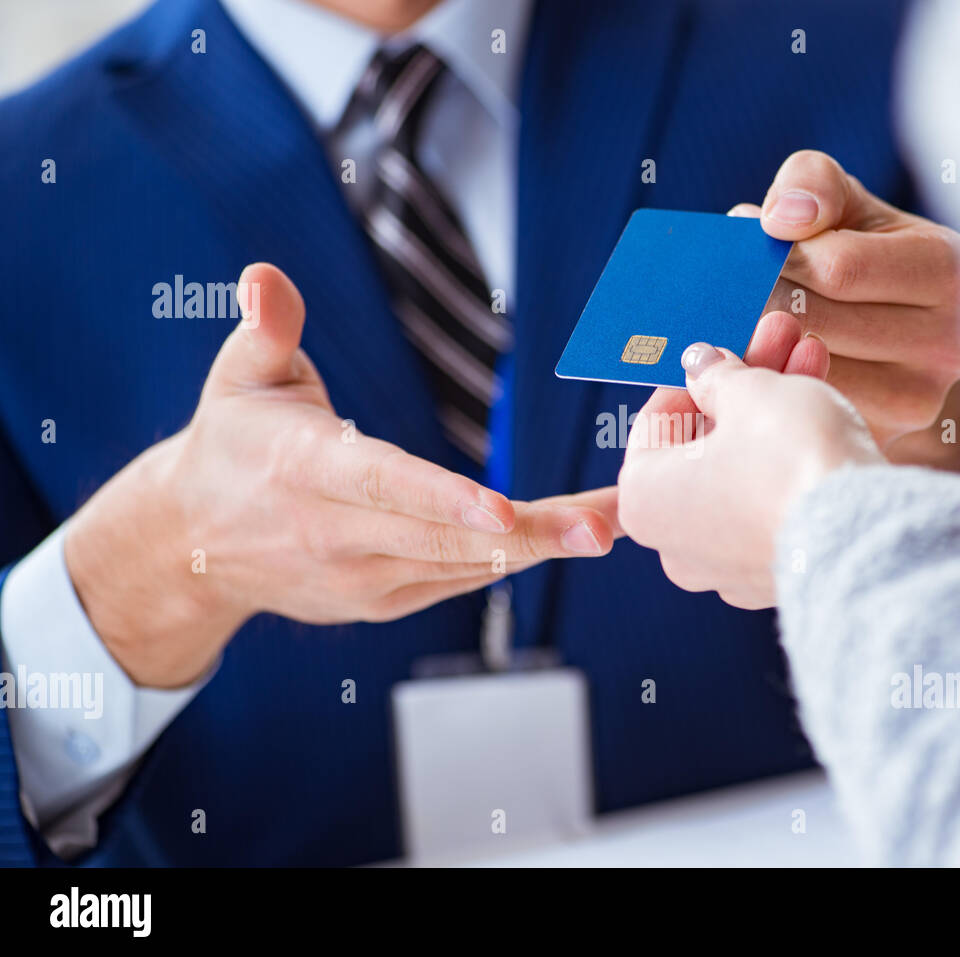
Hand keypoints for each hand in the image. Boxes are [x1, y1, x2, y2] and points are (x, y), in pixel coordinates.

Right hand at [64, 263, 617, 687]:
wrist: (192, 545)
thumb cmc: (232, 446)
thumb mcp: (238, 378)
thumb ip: (267, 329)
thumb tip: (264, 277)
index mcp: (304, 471)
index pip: (382, 484)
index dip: (445, 499)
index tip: (506, 510)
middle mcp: (334, 535)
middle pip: (444, 536)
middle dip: (532, 531)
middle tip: (605, 521)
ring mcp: (359, 579)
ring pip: (461, 564)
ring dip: (540, 546)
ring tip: (607, 524)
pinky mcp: (379, 601)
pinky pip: (455, 579)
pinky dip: (507, 559)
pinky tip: (560, 537)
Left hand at [618, 342, 880, 609]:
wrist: (863, 535)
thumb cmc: (788, 464)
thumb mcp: (748, 394)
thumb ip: (718, 377)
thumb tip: (702, 367)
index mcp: (643, 500)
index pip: (658, 423)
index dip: (696, 378)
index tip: (725, 353)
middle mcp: (677, 545)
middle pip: (707, 445)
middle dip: (746, 387)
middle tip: (776, 340)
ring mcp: (730, 567)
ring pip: (745, 472)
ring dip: (776, 414)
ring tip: (809, 356)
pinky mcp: (779, 575)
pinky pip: (774, 506)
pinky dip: (792, 463)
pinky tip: (824, 414)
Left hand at [731, 149, 959, 453]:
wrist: (907, 335)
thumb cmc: (870, 255)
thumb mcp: (849, 203)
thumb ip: (812, 183)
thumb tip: (780, 219)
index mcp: (951, 271)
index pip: (839, 268)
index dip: (779, 258)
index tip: (750, 253)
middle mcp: (950, 343)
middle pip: (817, 324)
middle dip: (759, 301)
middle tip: (727, 290)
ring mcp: (919, 399)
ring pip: (804, 371)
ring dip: (754, 344)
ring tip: (740, 319)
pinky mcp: (883, 437)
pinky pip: (801, 408)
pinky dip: (765, 382)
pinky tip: (753, 360)